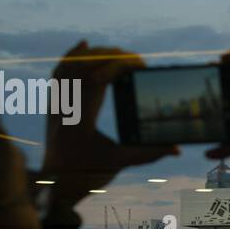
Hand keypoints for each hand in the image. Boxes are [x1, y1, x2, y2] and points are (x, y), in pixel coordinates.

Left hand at [41, 41, 177, 202]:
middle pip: (84, 66)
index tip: (140, 65)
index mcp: (79, 118)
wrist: (54, 183)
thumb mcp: (119, 163)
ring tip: (119, 52)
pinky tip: (84, 45)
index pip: (97, 79)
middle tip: (135, 59)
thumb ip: (148, 154)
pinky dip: (71, 56)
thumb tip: (176, 148)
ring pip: (70, 65)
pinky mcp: (54, 103)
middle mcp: (63, 106)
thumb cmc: (86, 174)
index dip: (119, 66)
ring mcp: (55, 103)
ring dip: (95, 55)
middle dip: (111, 56)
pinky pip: (59, 72)